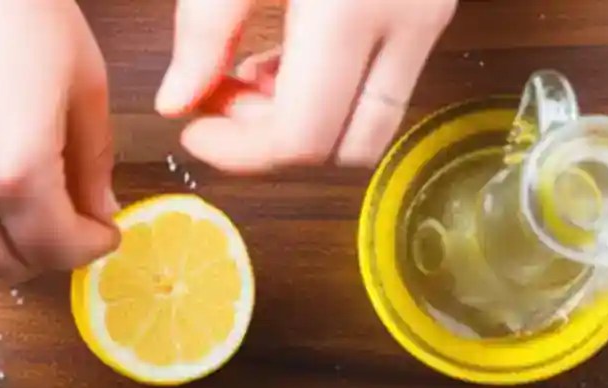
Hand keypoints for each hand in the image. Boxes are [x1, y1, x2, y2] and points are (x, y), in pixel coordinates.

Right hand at [0, 0, 118, 280]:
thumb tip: (98, 213)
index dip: (89, 249)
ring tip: (17, 190)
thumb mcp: (82, 85)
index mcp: (15, 172)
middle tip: (65, 230)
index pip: (56, 250)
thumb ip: (93, 164)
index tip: (103, 235)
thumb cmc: (17, 11)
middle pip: (1, 266)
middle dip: (43, 257)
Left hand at [157, 0, 456, 172]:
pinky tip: (281, 55)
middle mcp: (408, 23)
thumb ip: (204, 27)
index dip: (239, 154)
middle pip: (346, 148)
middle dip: (275, 148)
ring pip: (369, 123)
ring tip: (241, 78)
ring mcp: (429, 17)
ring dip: (302, 122)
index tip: (192, 131)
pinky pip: (382, 82)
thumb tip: (176, 103)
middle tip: (218, 108)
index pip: (301, 136)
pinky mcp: (431, 7)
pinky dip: (329, 91)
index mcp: (352, 11)